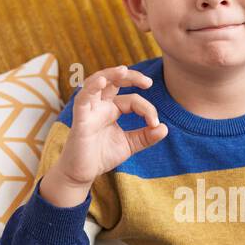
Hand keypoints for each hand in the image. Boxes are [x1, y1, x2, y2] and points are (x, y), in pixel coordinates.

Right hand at [52, 66, 166, 189]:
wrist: (82, 174)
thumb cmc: (101, 156)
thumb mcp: (129, 145)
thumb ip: (146, 137)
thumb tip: (164, 128)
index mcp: (112, 109)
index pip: (132, 100)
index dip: (147, 109)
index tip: (155, 124)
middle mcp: (100, 106)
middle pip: (114, 81)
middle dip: (130, 76)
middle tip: (148, 82)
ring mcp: (89, 110)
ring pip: (96, 82)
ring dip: (109, 74)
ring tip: (123, 70)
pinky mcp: (80, 119)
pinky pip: (83, 98)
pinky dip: (91, 87)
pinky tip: (102, 80)